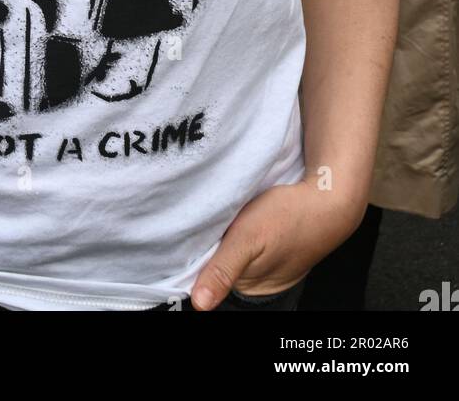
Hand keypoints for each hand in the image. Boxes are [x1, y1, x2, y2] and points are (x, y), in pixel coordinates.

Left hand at [190, 177, 363, 309]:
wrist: (327, 200)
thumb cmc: (289, 218)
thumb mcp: (249, 240)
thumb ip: (224, 269)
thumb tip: (199, 305)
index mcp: (249, 288)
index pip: (208, 284)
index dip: (191, 266)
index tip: (179, 245)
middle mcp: (255, 284)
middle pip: (215, 271)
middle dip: (202, 254)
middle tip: (192, 226)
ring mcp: (261, 268)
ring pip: (225, 258)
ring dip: (215, 242)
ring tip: (210, 221)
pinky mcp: (265, 251)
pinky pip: (238, 248)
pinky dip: (229, 236)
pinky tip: (226, 220)